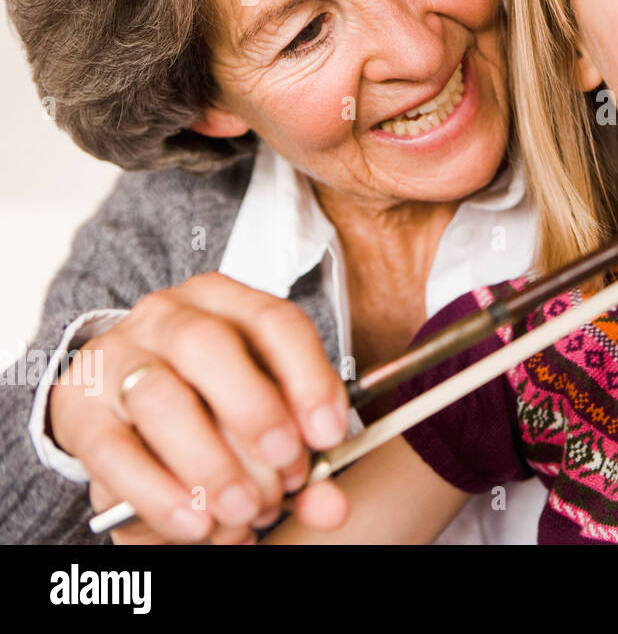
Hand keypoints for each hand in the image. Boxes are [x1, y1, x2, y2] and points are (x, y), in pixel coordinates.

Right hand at [50, 272, 350, 541]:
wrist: (124, 405)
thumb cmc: (211, 402)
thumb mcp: (262, 417)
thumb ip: (301, 457)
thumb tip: (331, 506)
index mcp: (226, 302)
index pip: (274, 322)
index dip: (309, 379)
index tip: (330, 435)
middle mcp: (168, 316)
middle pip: (209, 346)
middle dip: (256, 414)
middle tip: (287, 474)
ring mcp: (115, 358)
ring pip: (160, 399)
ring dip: (211, 463)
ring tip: (247, 510)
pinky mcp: (78, 410)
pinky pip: (114, 453)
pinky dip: (160, 494)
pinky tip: (197, 523)